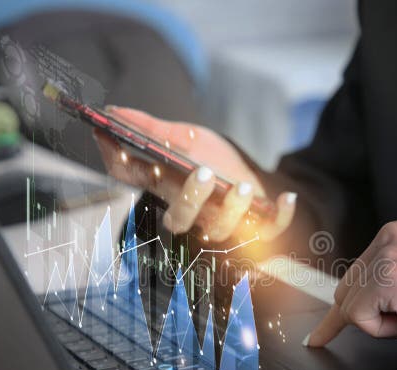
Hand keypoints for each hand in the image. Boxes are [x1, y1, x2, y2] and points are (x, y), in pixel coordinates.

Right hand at [95, 107, 296, 241]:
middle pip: (179, 219)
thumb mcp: (187, 138)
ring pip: (224, 230)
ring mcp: (227, 223)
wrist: (257, 180)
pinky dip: (281, 215)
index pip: (136, 181)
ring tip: (241, 187)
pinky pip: (272, 229)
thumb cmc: (218, 162)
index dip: (118, 161)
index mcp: (169, 190)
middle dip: (190, 198)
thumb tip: (114, 113)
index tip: (109, 137)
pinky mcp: (261, 226)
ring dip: (233, 209)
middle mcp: (194, 214)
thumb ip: (153, 129)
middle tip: (201, 172)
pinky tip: (286, 197)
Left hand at [307, 221, 396, 345]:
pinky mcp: (384, 278)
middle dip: (368, 314)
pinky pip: (359, 319)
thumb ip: (379, 287)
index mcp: (394, 234)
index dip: (344, 305)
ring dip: (380, 324)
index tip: (318, 333)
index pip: (353, 275)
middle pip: (345, 291)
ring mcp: (385, 256)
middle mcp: (387, 238)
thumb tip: (341, 309)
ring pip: (350, 308)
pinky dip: (382, 330)